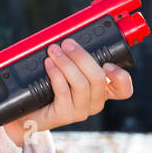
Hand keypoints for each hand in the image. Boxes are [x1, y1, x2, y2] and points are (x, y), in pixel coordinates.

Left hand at [3, 39, 134, 143]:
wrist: (27, 113)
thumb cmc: (47, 88)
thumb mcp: (65, 70)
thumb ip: (74, 57)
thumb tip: (69, 37)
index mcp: (102, 91)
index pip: (123, 89)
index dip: (120, 77)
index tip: (107, 63)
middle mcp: (95, 102)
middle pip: (99, 78)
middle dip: (82, 57)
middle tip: (66, 44)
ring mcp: (81, 111)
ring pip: (81, 84)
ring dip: (66, 63)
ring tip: (53, 51)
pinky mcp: (65, 115)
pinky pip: (63, 91)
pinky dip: (56, 74)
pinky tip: (48, 64)